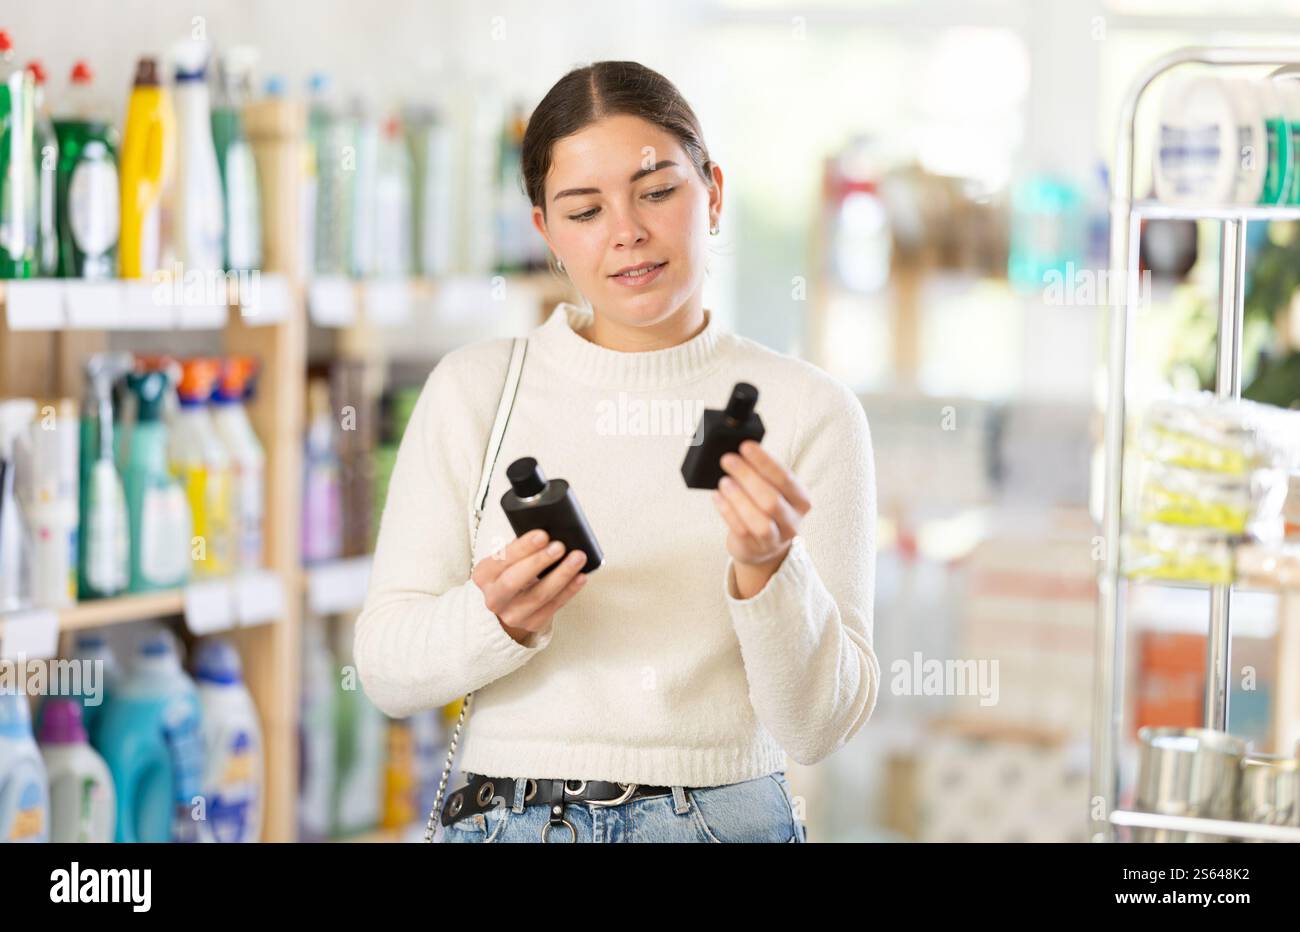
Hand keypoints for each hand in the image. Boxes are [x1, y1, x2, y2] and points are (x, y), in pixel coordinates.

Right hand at [471, 529, 587, 644]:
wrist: (508, 604)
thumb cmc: (510, 572)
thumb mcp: (506, 559)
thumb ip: (522, 548)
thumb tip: (549, 536)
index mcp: (484, 576)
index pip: (502, 559)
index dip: (523, 547)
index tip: (542, 535)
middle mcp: (494, 598)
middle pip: (515, 581)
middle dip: (539, 562)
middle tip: (560, 546)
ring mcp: (511, 615)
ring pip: (539, 596)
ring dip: (561, 575)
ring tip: (577, 558)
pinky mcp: (531, 624)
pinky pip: (553, 606)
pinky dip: (569, 590)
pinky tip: (580, 576)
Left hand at [713, 439, 811, 597]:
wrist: (764, 545)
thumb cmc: (766, 507)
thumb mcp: (773, 490)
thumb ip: (761, 473)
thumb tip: (739, 452)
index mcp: (801, 500)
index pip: (785, 478)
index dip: (764, 462)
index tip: (745, 446)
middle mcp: (792, 521)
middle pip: (771, 500)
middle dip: (747, 477)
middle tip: (728, 459)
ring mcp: (775, 538)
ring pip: (758, 520)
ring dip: (738, 497)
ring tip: (723, 481)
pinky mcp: (755, 548)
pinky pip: (740, 529)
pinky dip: (727, 511)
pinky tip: (717, 496)